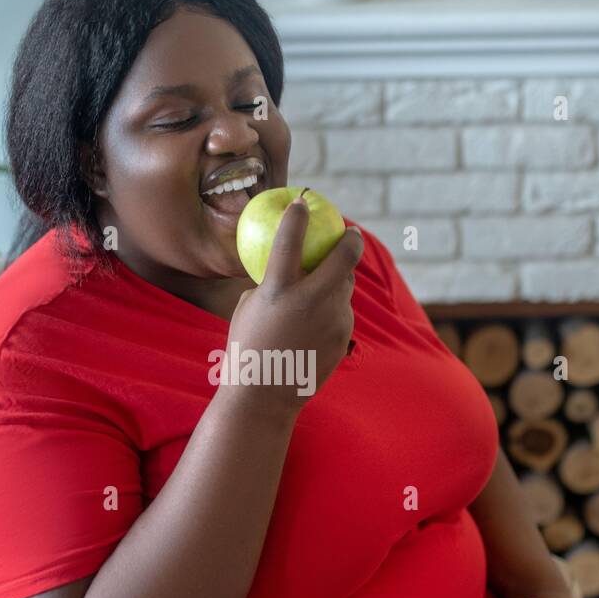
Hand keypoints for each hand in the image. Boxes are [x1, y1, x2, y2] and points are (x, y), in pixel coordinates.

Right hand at [221, 197, 362, 418]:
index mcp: (278, 290)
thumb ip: (269, 285)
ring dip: (337, 281)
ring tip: (324, 286)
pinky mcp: (343, 337)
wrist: (264, 396)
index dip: (298, 214)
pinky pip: (341, 314)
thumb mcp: (248, 309)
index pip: (291, 238)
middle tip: (350, 234)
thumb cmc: (248, 349)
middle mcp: (310, 300)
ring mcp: (331, 319)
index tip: (303, 201)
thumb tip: (280, 263)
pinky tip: (316, 324)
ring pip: (343, 287)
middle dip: (350, 239)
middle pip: (343, 257)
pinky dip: (331, 312)